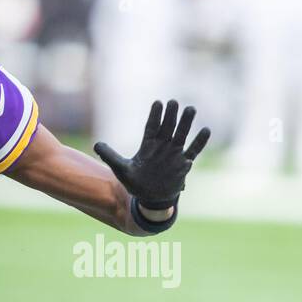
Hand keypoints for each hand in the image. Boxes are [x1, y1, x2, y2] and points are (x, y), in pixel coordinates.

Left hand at [94, 100, 209, 208]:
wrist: (151, 198)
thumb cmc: (136, 183)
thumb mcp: (121, 170)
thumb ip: (110, 156)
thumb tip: (96, 144)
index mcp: (148, 145)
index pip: (152, 127)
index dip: (155, 115)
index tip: (158, 103)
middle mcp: (162, 146)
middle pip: (168, 128)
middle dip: (171, 115)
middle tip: (174, 102)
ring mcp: (174, 154)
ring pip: (181, 135)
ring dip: (186, 123)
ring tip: (191, 109)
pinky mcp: (183, 164)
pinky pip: (193, 150)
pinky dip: (199, 142)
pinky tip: (206, 130)